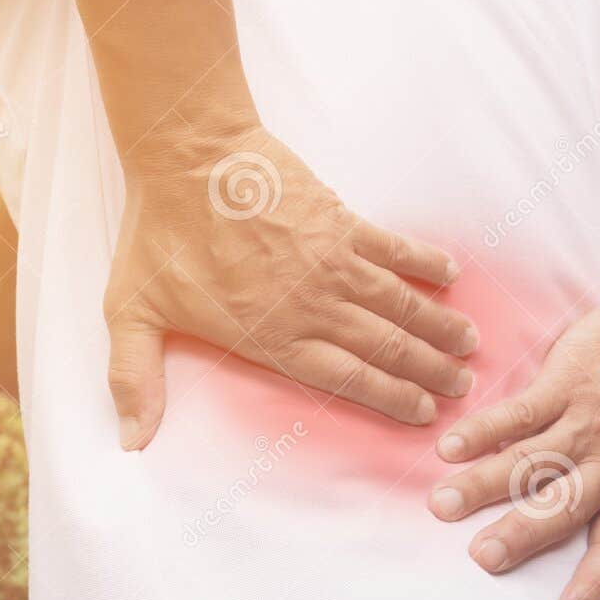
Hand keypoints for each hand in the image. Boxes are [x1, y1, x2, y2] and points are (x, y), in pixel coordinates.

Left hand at [104, 122, 478, 448]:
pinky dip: (425, 262)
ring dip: (438, 326)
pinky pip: (395, 247)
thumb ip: (134, 379)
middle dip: (428, 372)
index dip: (390, 398)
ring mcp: (333, 261)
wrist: (187, 156)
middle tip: (463, 388)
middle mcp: (312, 305)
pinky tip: (451, 276)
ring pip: (399, 304)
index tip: (422, 415)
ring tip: (469, 345)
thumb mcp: (131, 314)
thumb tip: (130, 443)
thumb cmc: (158, 236)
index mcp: (272, 336)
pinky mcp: (340, 220)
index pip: (344, 379)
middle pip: (384, 347)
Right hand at [426, 302, 599, 599]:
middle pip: (564, 506)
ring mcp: (583, 424)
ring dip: (485, 482)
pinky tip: (449, 449)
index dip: (597, 584)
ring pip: (530, 460)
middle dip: (524, 533)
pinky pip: (518, 412)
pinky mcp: (561, 388)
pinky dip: (484, 429)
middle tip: (484, 559)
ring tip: (443, 505)